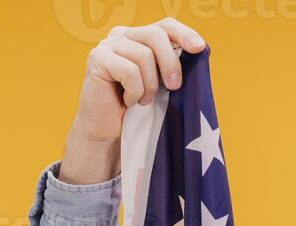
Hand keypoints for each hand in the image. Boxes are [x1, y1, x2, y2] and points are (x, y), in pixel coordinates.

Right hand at [59, 19, 206, 183]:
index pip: (164, 25)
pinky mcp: (97, 58)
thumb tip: (199, 49)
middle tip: (175, 87)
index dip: (183, 33)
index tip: (199, 48)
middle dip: (170, 62)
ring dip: (149, 85)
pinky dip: (135, 91)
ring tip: (144, 100)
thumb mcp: (161, 83)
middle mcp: (122, 35)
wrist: (109, 131)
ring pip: (143, 56)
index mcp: (139, 37)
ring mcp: (107, 45)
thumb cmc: (138, 108)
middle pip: (155, 35)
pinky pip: (129, 71)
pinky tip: (128, 101)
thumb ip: (172, 64)